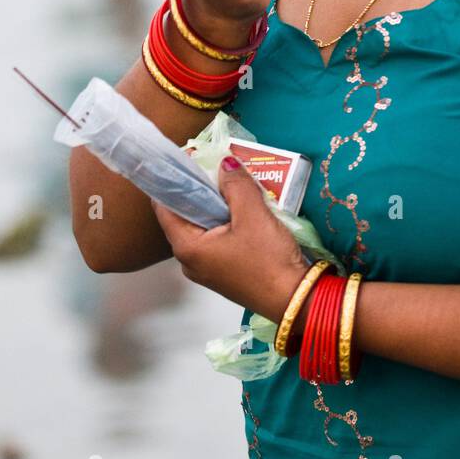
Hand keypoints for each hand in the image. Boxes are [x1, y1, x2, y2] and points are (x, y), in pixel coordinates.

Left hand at [150, 157, 308, 321]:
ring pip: (203, 228)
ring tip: (232, 184)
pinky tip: (243, 209)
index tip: (189, 158)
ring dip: (216, 206)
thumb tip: (224, 162)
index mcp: (187, 247)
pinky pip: (216, 240)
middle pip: (184, 217)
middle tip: (215, 167)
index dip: (175, 180)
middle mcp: (190, 261)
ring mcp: (207, 270)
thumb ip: (236, 185)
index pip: (164, 207)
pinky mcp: (224, 273)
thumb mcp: (253, 215)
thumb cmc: (268, 260)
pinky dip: (225, 222)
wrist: (295, 300)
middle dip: (199, 191)